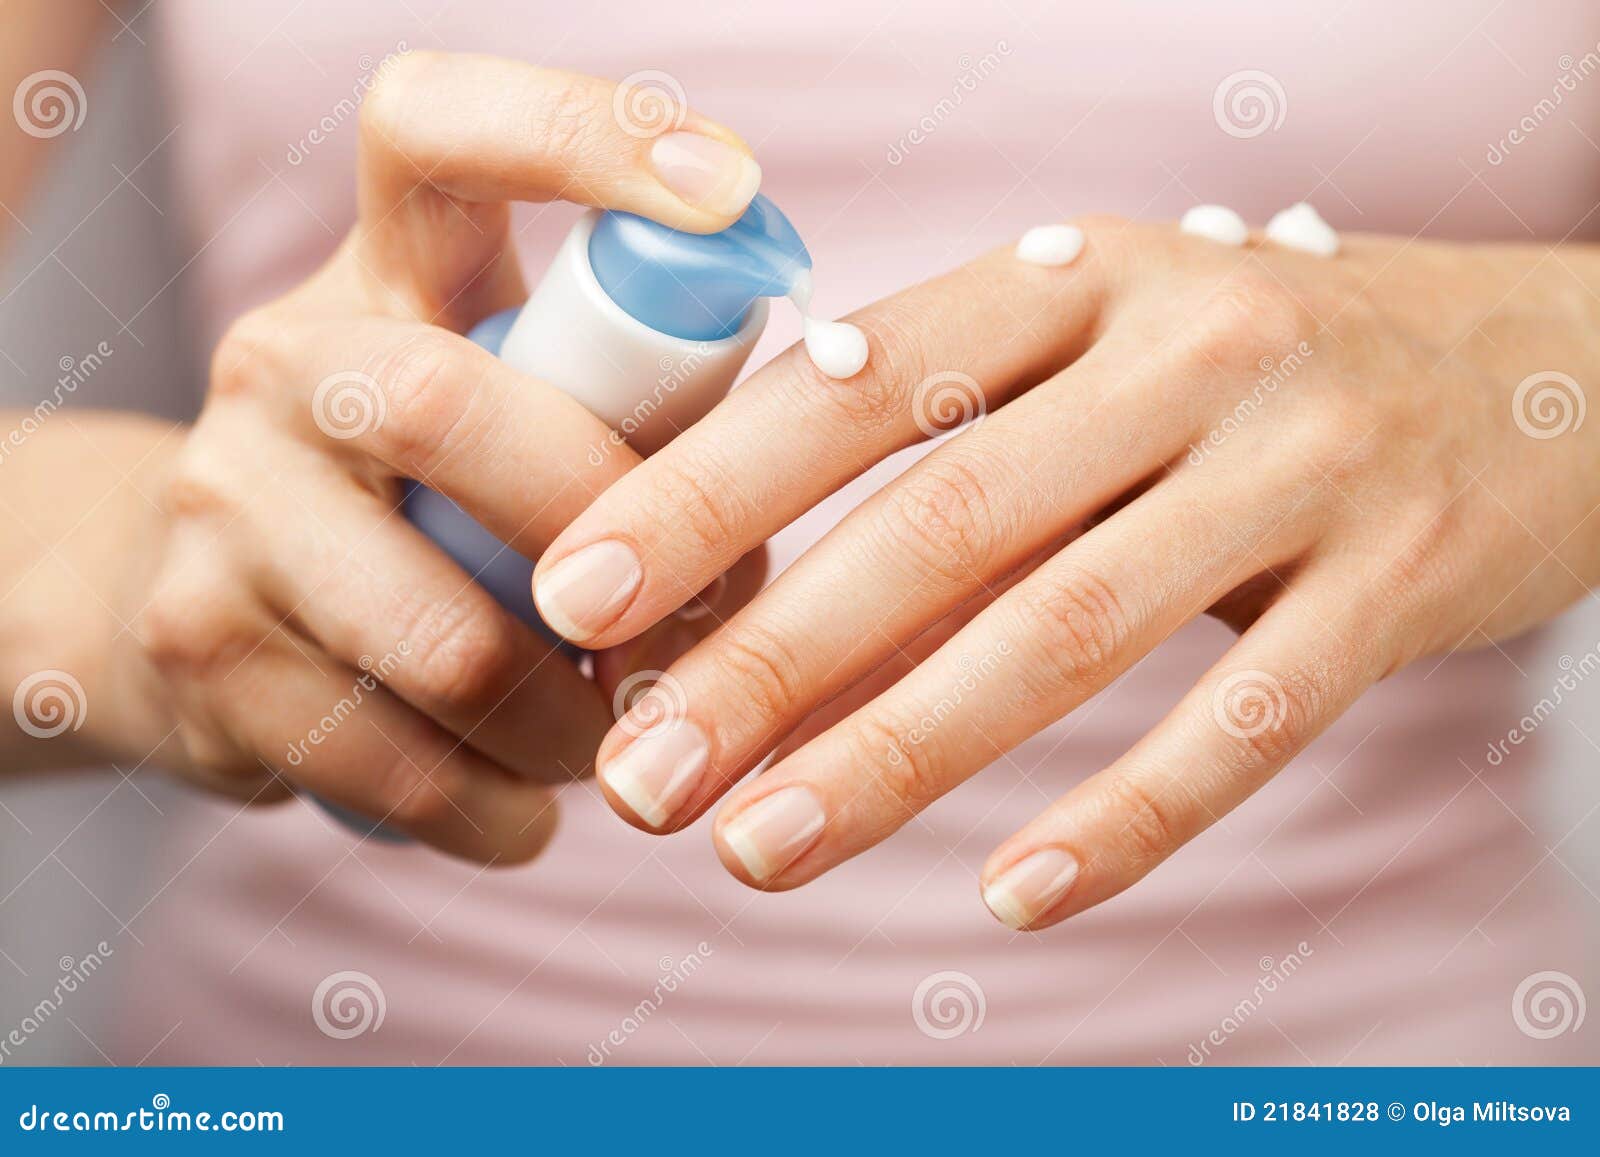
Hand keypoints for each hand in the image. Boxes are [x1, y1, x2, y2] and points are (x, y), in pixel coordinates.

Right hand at [8, 54, 763, 860]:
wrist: (193, 620)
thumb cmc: (423, 516)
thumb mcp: (513, 425)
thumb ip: (629, 429)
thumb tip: (777, 505)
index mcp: (387, 274)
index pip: (438, 128)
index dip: (581, 132)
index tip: (731, 194)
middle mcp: (283, 362)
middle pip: (449, 409)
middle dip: (614, 539)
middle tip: (698, 621)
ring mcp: (222, 505)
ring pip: (453, 644)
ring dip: (579, 725)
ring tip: (616, 737)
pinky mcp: (199, 651)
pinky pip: (405, 768)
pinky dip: (506, 812)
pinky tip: (527, 805)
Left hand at [535, 214, 1599, 922]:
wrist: (1540, 361)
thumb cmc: (1253, 371)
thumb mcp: (1102, 348)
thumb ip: (948, 443)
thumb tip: (746, 584)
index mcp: (1075, 274)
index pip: (856, 378)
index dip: (706, 490)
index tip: (576, 595)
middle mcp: (1185, 350)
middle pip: (942, 517)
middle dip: (770, 656)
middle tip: (639, 773)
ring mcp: (1302, 464)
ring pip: (1069, 627)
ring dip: (899, 752)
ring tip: (761, 849)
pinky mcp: (1399, 580)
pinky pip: (1245, 723)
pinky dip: (1121, 819)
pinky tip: (1010, 895)